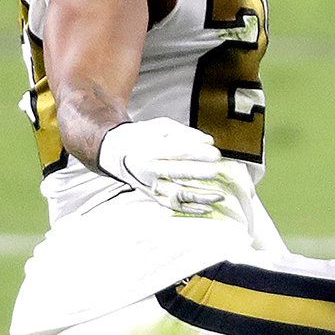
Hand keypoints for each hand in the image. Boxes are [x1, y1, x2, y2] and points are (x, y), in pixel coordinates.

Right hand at [96, 118, 238, 217]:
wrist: (115, 152)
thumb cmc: (140, 137)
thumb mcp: (160, 126)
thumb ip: (185, 133)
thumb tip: (207, 140)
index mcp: (151, 149)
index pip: (177, 151)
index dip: (197, 153)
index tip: (215, 154)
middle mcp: (150, 169)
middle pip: (176, 173)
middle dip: (198, 173)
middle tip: (216, 172)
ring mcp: (152, 185)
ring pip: (177, 194)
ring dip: (199, 196)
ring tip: (218, 195)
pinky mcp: (154, 196)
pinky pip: (174, 206)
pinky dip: (191, 209)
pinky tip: (207, 208)